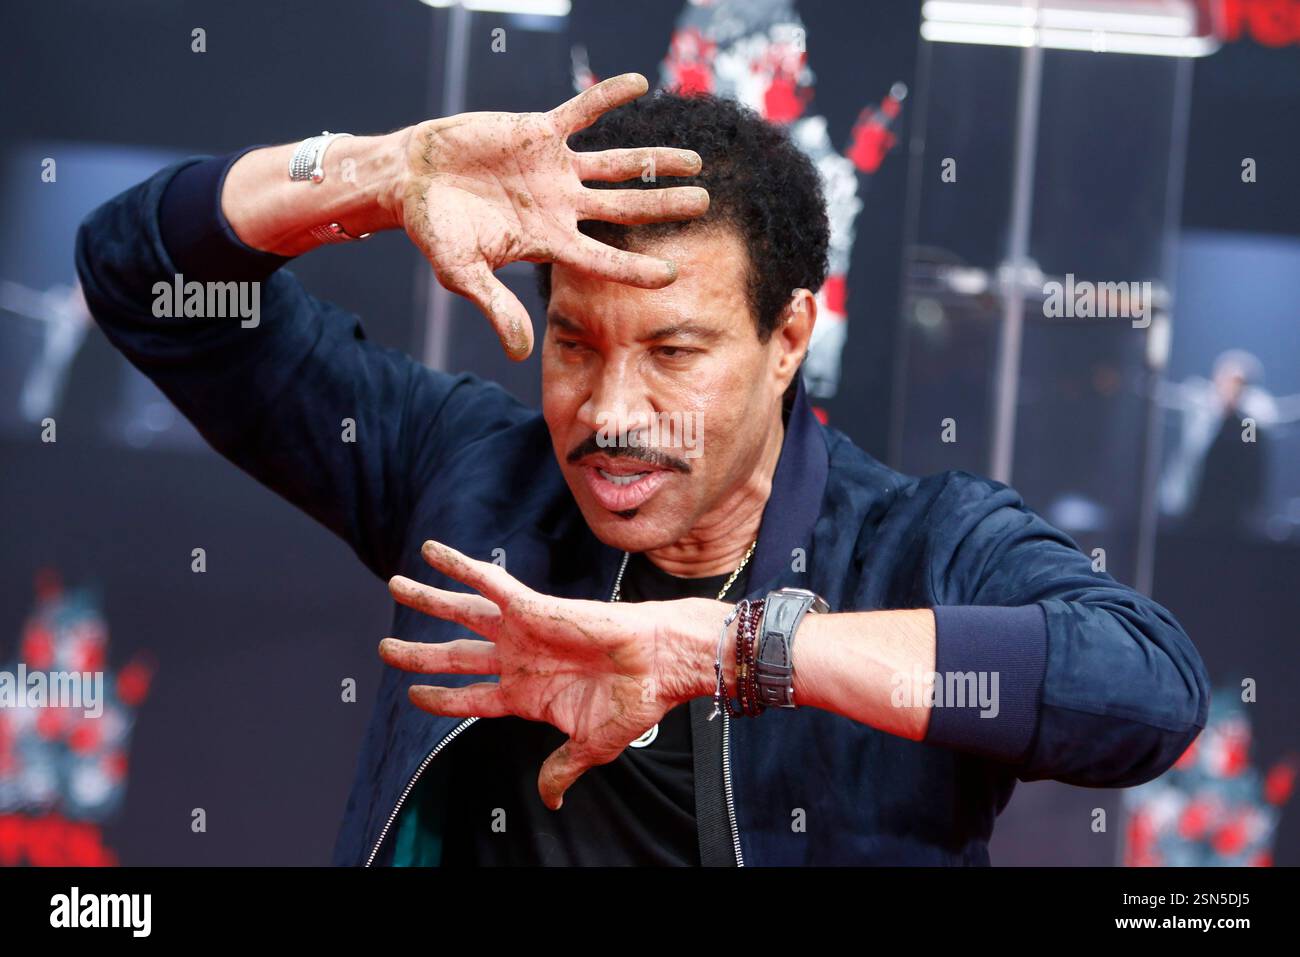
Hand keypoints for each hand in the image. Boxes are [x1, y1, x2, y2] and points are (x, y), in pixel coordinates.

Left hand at [378, 540, 720, 809]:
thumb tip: (550, 800)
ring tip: (394, 586)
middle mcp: (520, 658)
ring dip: (427, 600)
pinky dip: (458, 566)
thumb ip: (561, 768)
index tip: (414, 695)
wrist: (658, 665)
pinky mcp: (530, 605)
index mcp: (529, 693)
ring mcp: (522, 631)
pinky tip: (431, 551)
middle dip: (419, 653)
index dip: (441, 698)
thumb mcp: (591, 746)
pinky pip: (487, 581)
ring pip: (462, 614)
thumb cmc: (634, 701)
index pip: (473, 697)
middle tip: (385, 647)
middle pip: (455, 655)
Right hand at [386, 73, 709, 359]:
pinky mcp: (540, 133)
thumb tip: (520, 353)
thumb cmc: (435, 231)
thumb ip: (495, 307)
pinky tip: (640, 84)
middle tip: (704, 205)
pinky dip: (607, 97)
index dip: (635, 267)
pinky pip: (581, 112)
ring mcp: (555, 170)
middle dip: (663, 208)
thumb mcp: (462, 273)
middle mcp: (562, 207)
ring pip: (616, 165)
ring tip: (695, 161)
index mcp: (548, 242)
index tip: (672, 274)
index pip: (602, 258)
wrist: (411, 181)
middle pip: (624, 209)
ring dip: (654, 162)